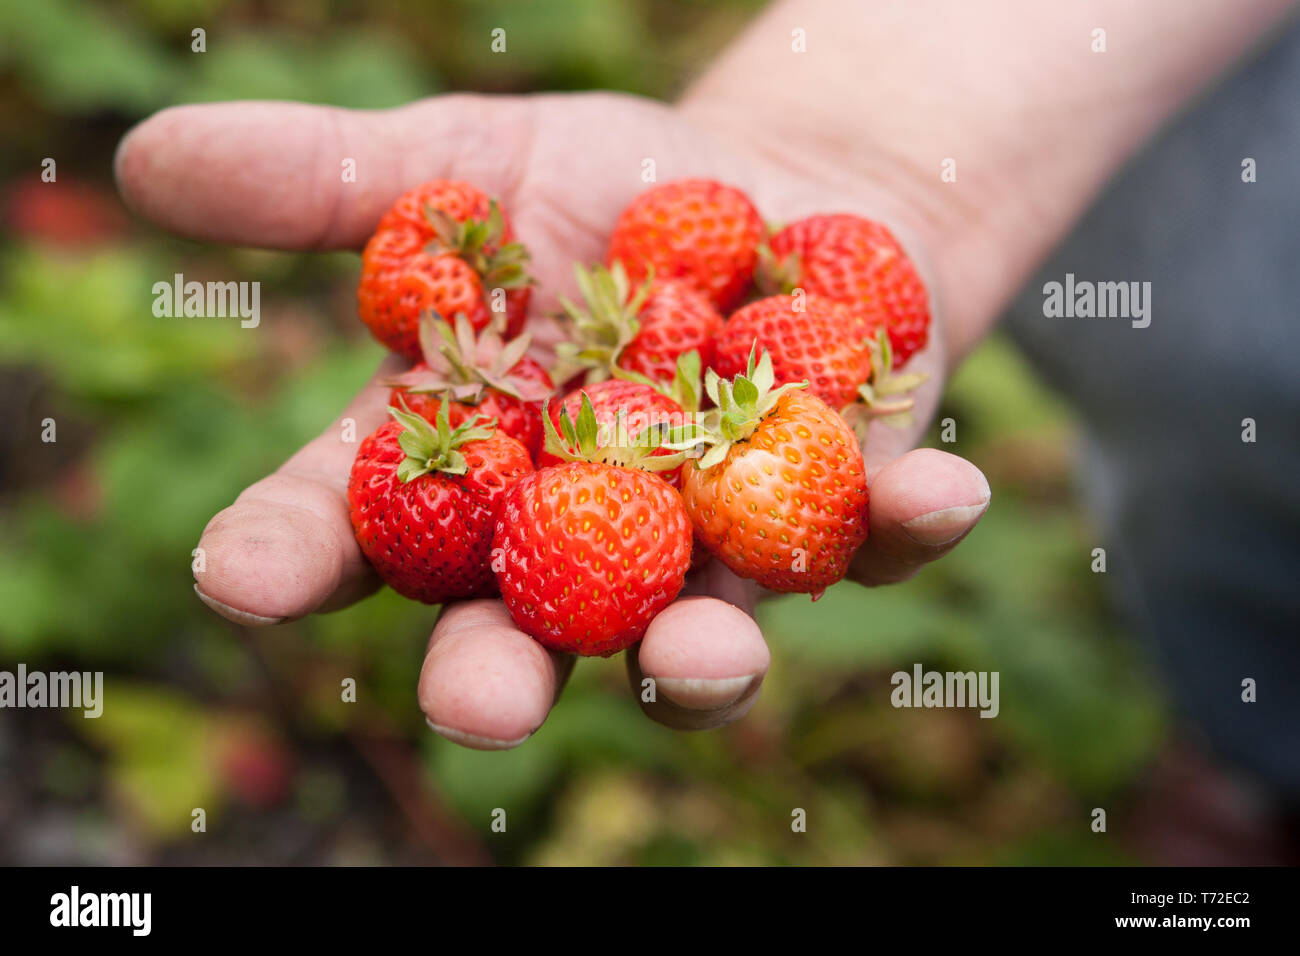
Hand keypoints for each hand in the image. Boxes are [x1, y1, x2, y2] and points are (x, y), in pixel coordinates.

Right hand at [115, 91, 990, 747]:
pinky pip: (874, 532)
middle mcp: (581, 535)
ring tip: (701, 656)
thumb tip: (144, 156)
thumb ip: (329, 183)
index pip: (364, 524)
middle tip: (479, 702)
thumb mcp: (471, 164)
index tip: (244, 577)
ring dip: (700, 652)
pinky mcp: (844, 508)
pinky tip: (940, 497)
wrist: (781, 184)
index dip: (302, 553)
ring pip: (697, 625)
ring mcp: (714, 537)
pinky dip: (904, 521)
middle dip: (500, 671)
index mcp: (474, 468)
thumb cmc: (609, 189)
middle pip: (524, 627)